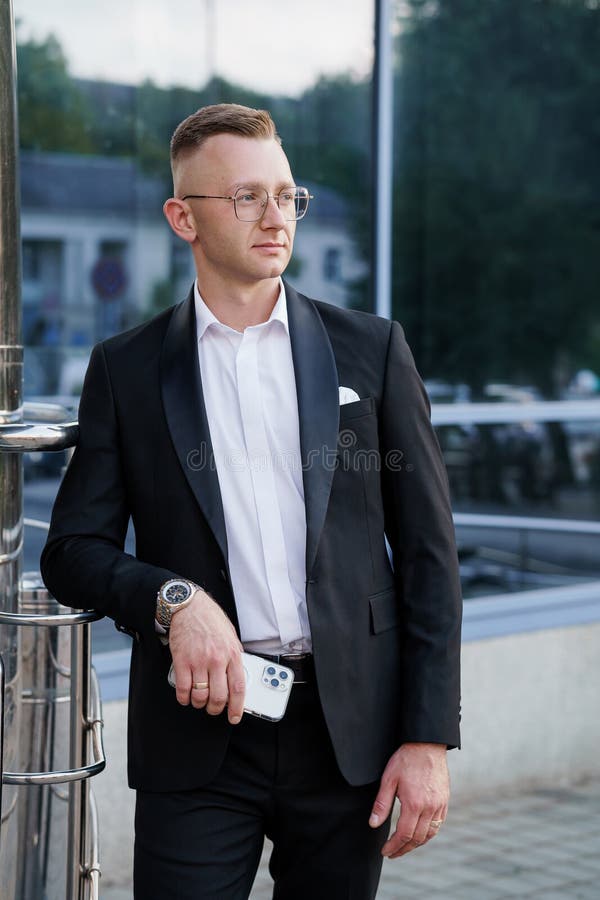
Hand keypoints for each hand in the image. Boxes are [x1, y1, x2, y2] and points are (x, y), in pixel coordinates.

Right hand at [168, 589, 244, 724]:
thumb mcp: (231, 636)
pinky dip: (184, 698)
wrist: (190, 607)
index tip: (234, 716)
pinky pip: (183, 689)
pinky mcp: (182, 661)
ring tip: (199, 700)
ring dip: (199, 704)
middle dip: (216, 708)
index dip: (237, 707)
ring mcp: (198, 661)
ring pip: (200, 696)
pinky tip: (186, 696)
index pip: (238, 688)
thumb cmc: (210, 619)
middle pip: (218, 696)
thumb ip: (235, 656)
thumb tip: (238, 676)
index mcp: (232, 654)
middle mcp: (216, 659)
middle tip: (213, 708)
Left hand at [369, 742, 448, 857]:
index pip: (403, 834)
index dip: (394, 846)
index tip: (385, 851)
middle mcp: (429, 808)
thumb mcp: (389, 779)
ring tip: (404, 847)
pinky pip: (438, 824)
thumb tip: (373, 824)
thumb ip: (382, 803)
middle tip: (393, 853)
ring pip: (429, 834)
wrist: (427, 745)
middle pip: (417, 838)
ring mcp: (439, 805)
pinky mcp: (444, 801)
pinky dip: (429, 834)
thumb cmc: (406, 759)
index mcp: (414, 804)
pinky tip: (420, 834)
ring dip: (416, 844)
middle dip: (403, 849)